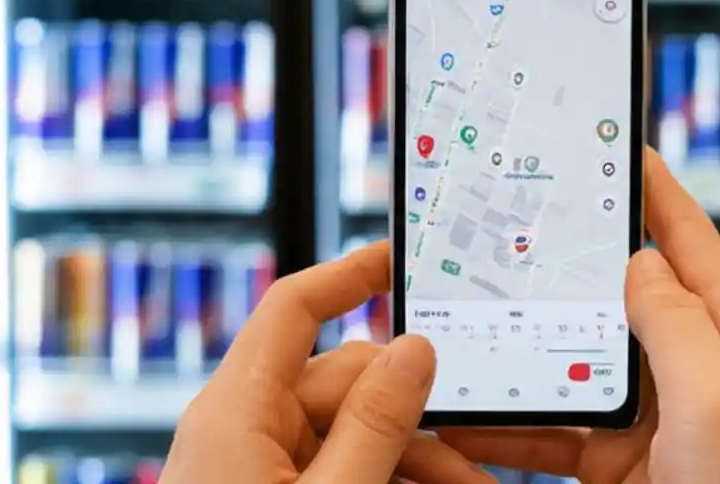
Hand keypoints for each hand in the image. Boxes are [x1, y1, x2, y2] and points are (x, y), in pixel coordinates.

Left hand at [162, 242, 492, 483]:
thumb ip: (375, 424)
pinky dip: (390, 482)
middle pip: (347, 384)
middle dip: (420, 422)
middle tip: (481, 467)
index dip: (347, 272)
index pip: (293, 308)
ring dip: (418, 465)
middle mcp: (246, 426)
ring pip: (356, 436)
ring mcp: (258, 465)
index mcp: (238, 409)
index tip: (400, 257)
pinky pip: (343, 469)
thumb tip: (412, 347)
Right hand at [438, 149, 719, 482]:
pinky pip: (551, 439)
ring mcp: (654, 425)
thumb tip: (639, 262)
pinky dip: (505, 433)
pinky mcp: (619, 471)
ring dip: (517, 358)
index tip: (620, 145)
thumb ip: (678, 325)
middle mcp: (693, 374)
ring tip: (463, 332)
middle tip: (510, 230)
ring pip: (571, 372)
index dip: (655, 191)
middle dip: (561, 270)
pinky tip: (461, 425)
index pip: (689, 245)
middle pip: (616, 301)